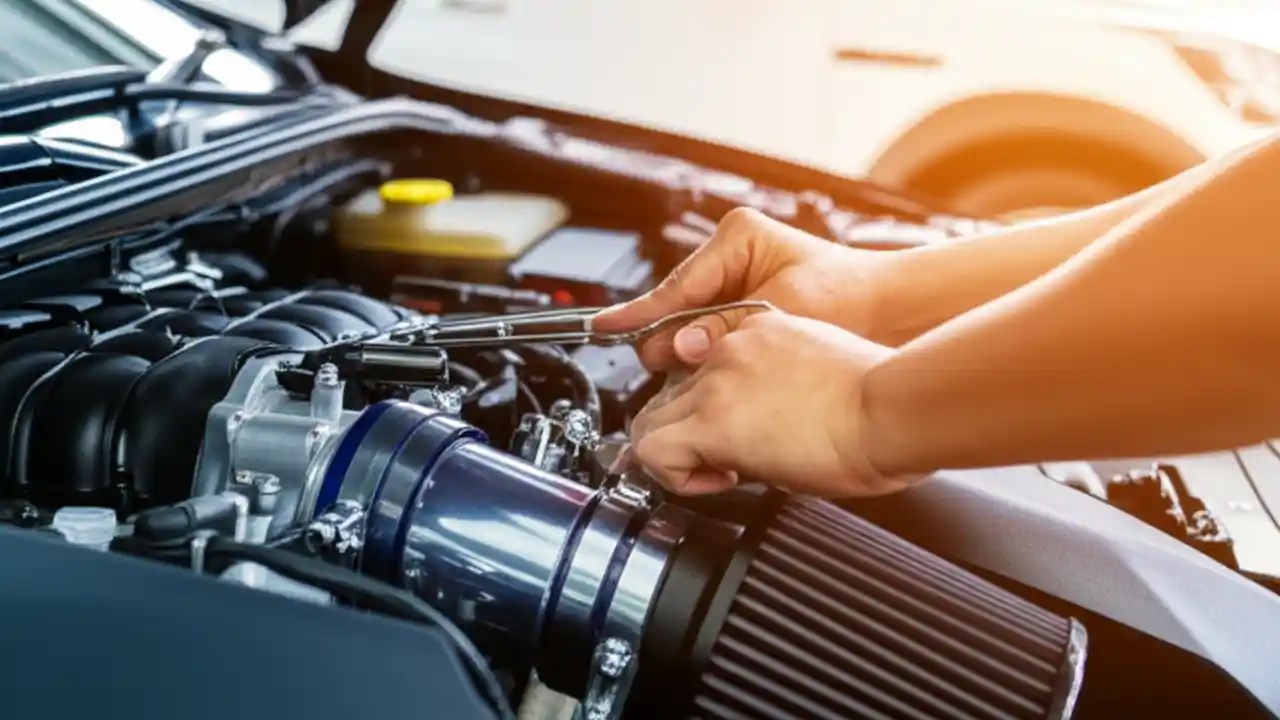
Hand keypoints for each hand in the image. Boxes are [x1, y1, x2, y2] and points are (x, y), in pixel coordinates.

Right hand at [593, 208, 885, 369]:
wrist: (892, 314)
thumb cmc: (852, 298)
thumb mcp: (783, 308)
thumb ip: (727, 327)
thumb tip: (679, 345)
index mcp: (738, 237)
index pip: (677, 284)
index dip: (641, 313)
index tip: (606, 326)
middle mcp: (733, 255)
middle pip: (678, 305)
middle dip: (669, 338)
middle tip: (663, 367)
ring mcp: (738, 281)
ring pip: (692, 323)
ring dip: (689, 351)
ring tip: (687, 377)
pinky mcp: (746, 308)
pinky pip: (711, 333)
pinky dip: (709, 355)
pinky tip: (707, 375)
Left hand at [625, 311, 917, 497]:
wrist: (889, 408)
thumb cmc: (877, 403)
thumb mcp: (817, 375)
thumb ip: (776, 387)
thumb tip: (761, 429)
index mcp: (756, 332)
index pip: (699, 368)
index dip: (709, 412)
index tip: (739, 438)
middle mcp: (727, 348)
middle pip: (666, 394)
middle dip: (686, 435)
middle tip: (725, 463)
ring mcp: (715, 381)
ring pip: (650, 419)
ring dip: (678, 453)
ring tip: (723, 473)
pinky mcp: (712, 419)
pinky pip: (653, 449)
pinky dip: (672, 474)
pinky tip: (716, 481)